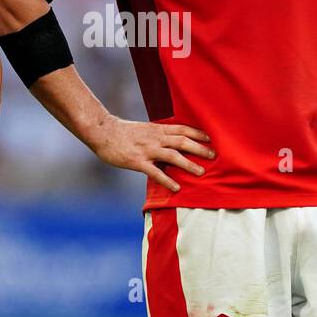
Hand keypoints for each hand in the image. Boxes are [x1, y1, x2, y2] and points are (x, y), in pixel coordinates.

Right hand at [87, 115, 213, 191]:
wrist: (103, 132)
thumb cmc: (122, 132)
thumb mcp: (144, 129)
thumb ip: (157, 134)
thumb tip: (170, 141)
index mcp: (157, 129)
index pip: (182, 129)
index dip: (197, 133)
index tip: (210, 138)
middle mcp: (155, 138)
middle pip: (182, 141)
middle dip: (199, 148)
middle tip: (213, 156)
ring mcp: (147, 150)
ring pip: (173, 156)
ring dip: (189, 164)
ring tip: (201, 172)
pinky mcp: (137, 161)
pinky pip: (155, 172)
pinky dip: (167, 180)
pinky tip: (176, 188)